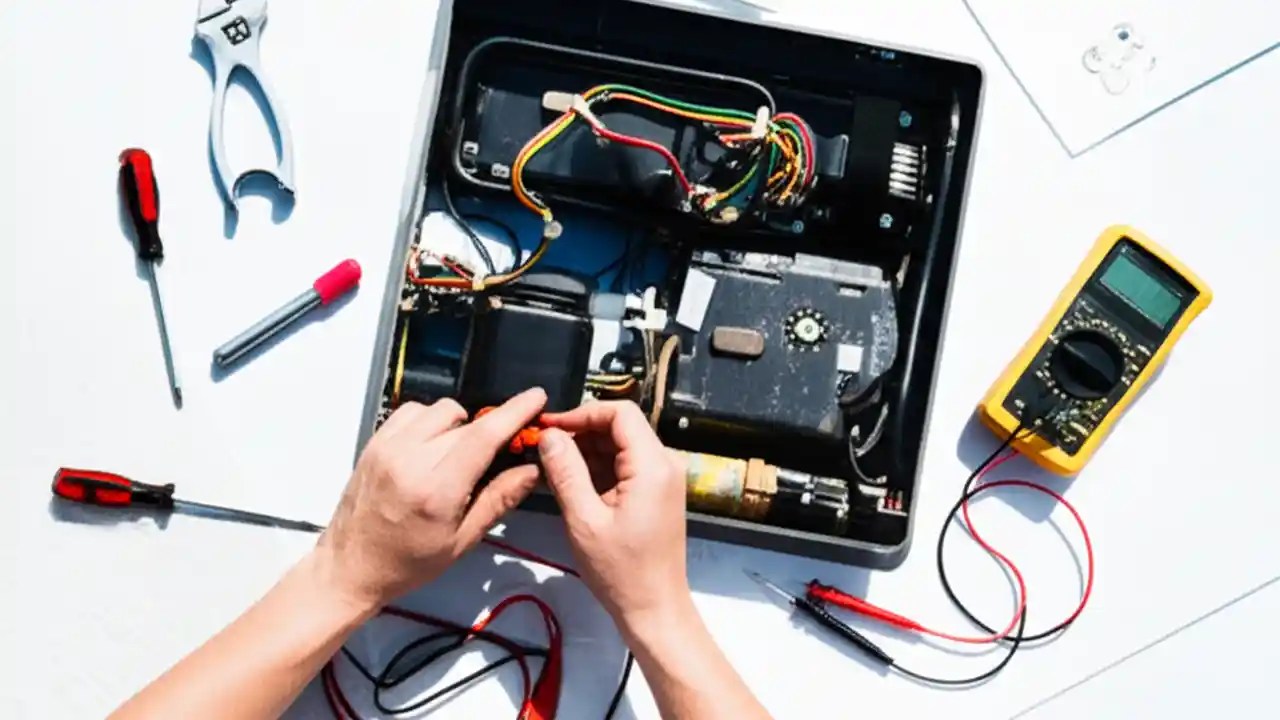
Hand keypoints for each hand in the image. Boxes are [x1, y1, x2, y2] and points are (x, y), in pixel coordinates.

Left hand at [315, 389, 547, 609]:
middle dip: (490, 429)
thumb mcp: (461, 541)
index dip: (514, 412)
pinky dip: (430, 421)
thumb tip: (533, 469)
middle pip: (466, 423)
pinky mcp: (374, 442)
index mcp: (436, 491)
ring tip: (458, 452)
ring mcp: (388, 447)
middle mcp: (410, 460)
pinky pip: (412, 412)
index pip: (483, 437)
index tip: (536, 397)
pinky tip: (432, 445)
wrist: (350, 568)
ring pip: (439, 410)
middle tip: (498, 451)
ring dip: (459, 423)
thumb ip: (498, 500)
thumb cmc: (409, 563)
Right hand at [538, 401, 691, 634]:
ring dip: (587, 452)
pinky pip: (626, 467)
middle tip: (544, 448)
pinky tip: (572, 484)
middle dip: (581, 433)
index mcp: (653, 465)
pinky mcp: (656, 494)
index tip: (549, 427)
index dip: (582, 413)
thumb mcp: (584, 520)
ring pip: (621, 446)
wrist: (654, 608)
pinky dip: (599, 469)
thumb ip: (565, 472)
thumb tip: (550, 435)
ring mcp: (663, 480)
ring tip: (552, 468)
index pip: (620, 413)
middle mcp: (664, 464)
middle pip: (621, 427)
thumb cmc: (620, 570)